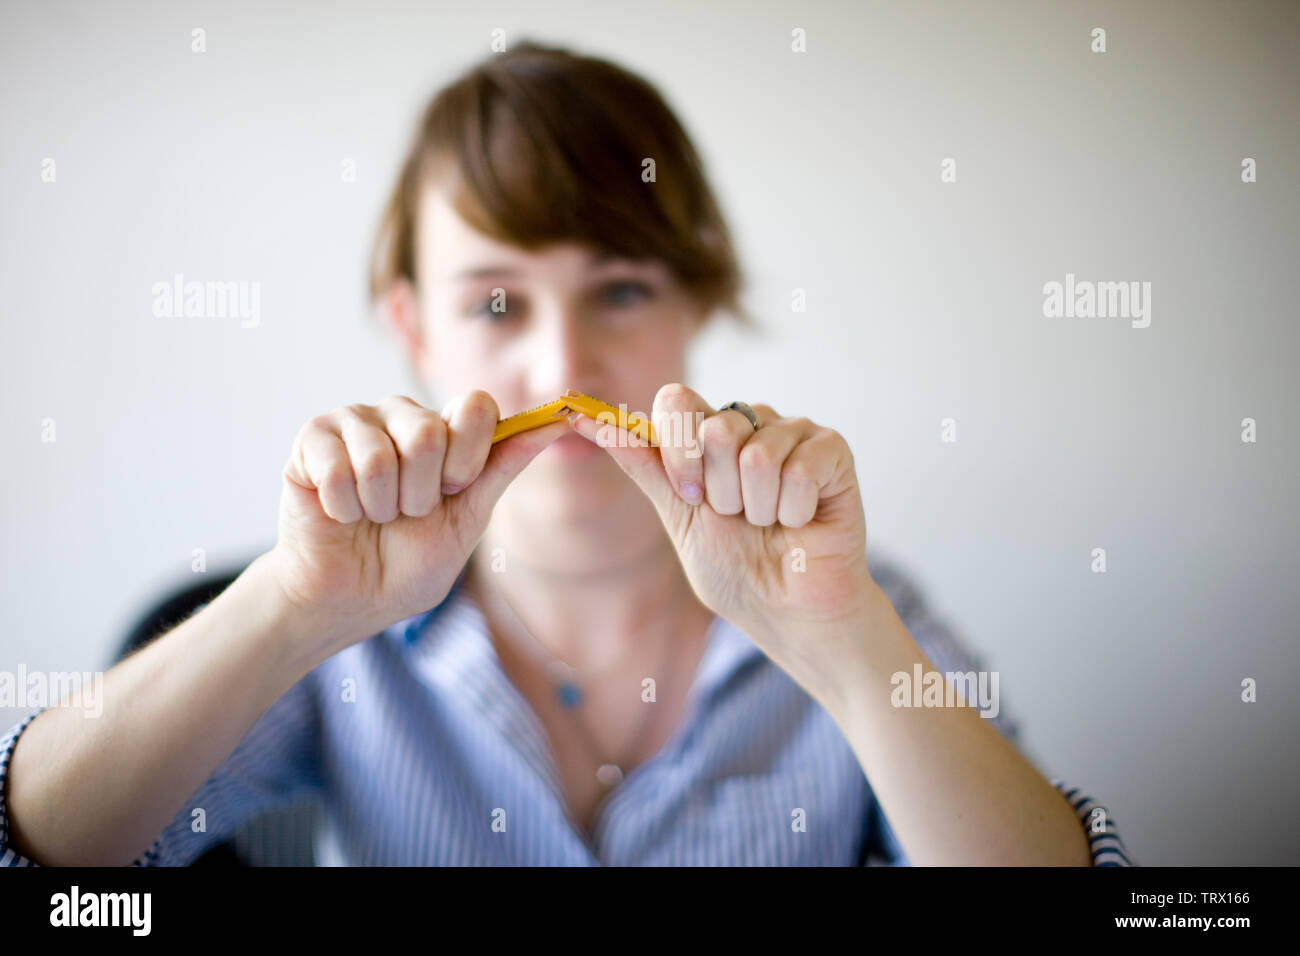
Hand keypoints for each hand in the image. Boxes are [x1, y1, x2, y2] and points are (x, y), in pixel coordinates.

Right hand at [267, 392, 567, 649]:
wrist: (346, 600)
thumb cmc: (405, 564)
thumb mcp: (467, 520)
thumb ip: (502, 468)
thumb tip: (558, 421)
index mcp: (446, 431)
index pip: (475, 406)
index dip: (467, 457)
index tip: (454, 490)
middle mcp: (403, 415)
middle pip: (428, 433)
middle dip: (420, 495)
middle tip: (405, 513)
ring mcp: (356, 421)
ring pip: (380, 456)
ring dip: (378, 506)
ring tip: (371, 516)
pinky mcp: (313, 437)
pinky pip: (337, 467)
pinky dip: (343, 507)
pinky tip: (339, 512)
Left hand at [566, 383, 878, 691]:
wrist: (786, 612)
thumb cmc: (736, 569)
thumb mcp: (677, 515)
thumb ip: (642, 464)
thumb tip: (587, 419)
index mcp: (708, 434)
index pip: (677, 401)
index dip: (678, 452)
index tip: (691, 498)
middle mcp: (750, 423)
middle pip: (716, 428)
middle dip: (721, 492)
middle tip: (740, 517)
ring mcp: (793, 432)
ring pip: (757, 455)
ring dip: (759, 509)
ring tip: (773, 523)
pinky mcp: (831, 449)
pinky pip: (799, 469)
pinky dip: (794, 511)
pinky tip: (802, 522)